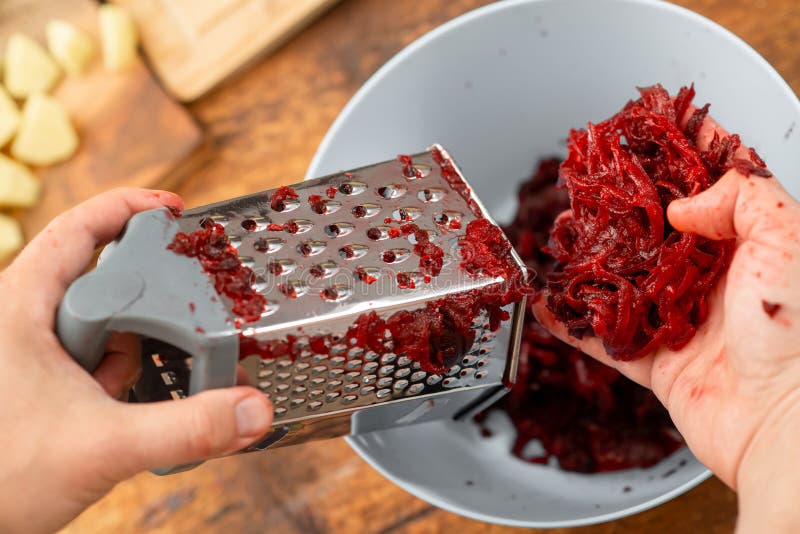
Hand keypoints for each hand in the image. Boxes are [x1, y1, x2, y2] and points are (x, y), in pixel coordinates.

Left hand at [0, 189, 272, 533]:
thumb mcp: (103, 446)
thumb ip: (186, 427)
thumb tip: (251, 409)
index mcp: (20, 306)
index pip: (78, 228)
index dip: (128, 206)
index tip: (175, 206)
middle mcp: (20, 318)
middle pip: (98, 277)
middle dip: (140, 308)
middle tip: (170, 330)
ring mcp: (28, 350)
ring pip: (96, 323)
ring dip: (125, 349)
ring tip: (118, 392)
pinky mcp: (36, 379)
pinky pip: (88, 356)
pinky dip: (111, 372)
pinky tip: (111, 405)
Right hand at [534, 117, 799, 530]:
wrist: (783, 418)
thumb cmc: (793, 329)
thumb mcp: (786, 237)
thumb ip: (742, 196)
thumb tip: (683, 203)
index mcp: (750, 243)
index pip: (712, 182)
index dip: (682, 148)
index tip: (651, 122)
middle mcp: (713, 277)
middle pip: (658, 226)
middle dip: (624, 199)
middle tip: (593, 174)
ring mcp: (682, 318)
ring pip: (625, 278)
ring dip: (593, 257)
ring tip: (565, 230)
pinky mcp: (658, 360)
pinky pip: (604, 338)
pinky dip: (573, 324)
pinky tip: (548, 304)